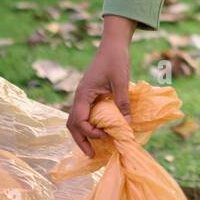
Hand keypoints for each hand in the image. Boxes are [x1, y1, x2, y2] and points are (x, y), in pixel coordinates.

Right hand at [66, 21, 133, 157]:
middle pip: (73, 124)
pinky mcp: (89, 95)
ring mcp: (83, 96)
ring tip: (93, 148)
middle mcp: (80, 97)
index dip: (90, 133)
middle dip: (80, 140)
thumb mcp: (121, 81)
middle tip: (91, 155)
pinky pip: (85, 114)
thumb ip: (122, 102)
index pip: (79, 121)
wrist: (113, 44)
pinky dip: (89, 125)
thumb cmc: (116, 60)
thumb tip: (126, 124)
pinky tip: (99, 132)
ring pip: (76, 120)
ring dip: (83, 134)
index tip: (106, 135)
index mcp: (83, 94)